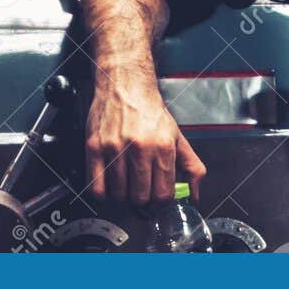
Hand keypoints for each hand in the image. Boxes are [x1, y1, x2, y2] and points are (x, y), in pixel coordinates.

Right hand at [85, 69, 205, 204]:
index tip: (157, 199)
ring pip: (119, 194)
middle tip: (141, 190)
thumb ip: (191, 166)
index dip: (160, 202)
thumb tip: (194, 196)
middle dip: (142, 199)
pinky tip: (109, 184)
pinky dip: (103, 194)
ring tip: (126, 183)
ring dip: (123, 195)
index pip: (163, 194)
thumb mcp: (177, 136)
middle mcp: (139, 148)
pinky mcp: (94, 147)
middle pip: (140, 197)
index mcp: (163, 146)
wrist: (125, 85)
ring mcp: (114, 148)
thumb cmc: (149, 112)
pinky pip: (96, 187)